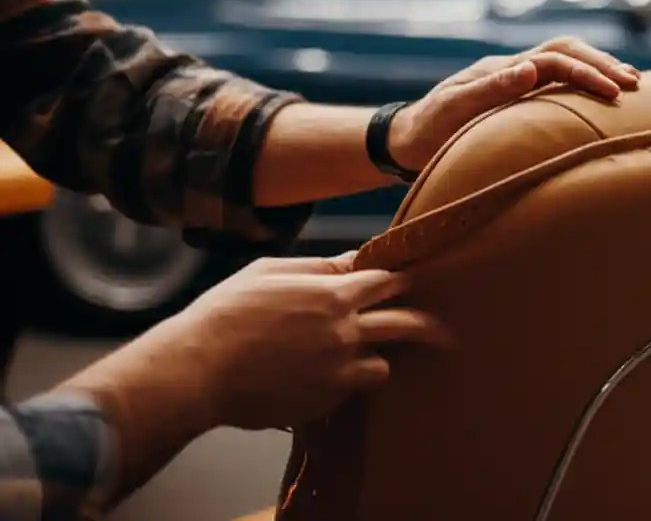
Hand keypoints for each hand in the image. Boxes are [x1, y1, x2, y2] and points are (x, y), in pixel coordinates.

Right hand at [55, 252, 439, 505]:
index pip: (388, 280)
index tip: (413, 280)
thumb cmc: (227, 312)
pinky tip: (322, 377)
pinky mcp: (325, 399)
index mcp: (332, 293)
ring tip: (372, 358)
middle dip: (429, 325)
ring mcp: (338, 368)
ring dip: (378, 358)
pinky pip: (350, 389)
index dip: (402, 278)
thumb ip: (318, 267)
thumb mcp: (269, 272)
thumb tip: (354, 259)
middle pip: (407, 322)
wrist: (198, 370)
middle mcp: (345, 330)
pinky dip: (344, 382)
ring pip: (383, 364)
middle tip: (444, 331)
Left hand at [387, 36, 640, 169]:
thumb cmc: (428, 129)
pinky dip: (585, 82)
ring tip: (631, 83)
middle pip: (566, 51)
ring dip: (597, 68)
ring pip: (565, 61)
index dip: (587, 72)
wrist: (405, 141)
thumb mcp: (455, 110)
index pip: (555, 59)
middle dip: (602, 63)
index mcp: (502, 70)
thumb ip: (491, 89)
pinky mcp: (517, 99)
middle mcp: (512, 70)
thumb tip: (532, 70)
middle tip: (634, 83)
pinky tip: (603, 95)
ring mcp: (515, 82)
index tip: (614, 92)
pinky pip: (558, 82)